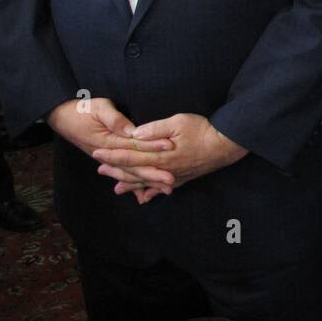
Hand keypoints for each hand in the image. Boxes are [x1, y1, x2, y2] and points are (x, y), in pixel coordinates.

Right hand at [47, 97, 175, 196]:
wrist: (63, 119)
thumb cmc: (82, 110)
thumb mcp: (98, 108)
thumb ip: (115, 119)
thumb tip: (130, 130)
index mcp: (108, 141)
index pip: (134, 146)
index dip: (153, 147)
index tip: (170, 148)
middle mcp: (108, 155)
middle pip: (134, 166)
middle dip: (154, 174)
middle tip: (172, 181)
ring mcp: (108, 160)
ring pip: (131, 173)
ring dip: (148, 182)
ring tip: (167, 189)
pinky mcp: (109, 161)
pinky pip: (124, 174)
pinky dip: (134, 185)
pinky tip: (145, 195)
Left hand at [91, 113, 247, 202]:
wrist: (225, 145)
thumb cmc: (202, 130)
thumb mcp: (178, 122)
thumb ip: (155, 129)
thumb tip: (135, 134)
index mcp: (160, 155)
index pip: (131, 156)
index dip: (113, 155)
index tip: (97, 153)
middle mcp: (164, 169)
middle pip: (135, 171)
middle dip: (116, 170)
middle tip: (99, 169)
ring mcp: (173, 176)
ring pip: (147, 183)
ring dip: (130, 184)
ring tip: (116, 188)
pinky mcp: (182, 178)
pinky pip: (162, 189)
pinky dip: (152, 194)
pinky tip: (144, 198)